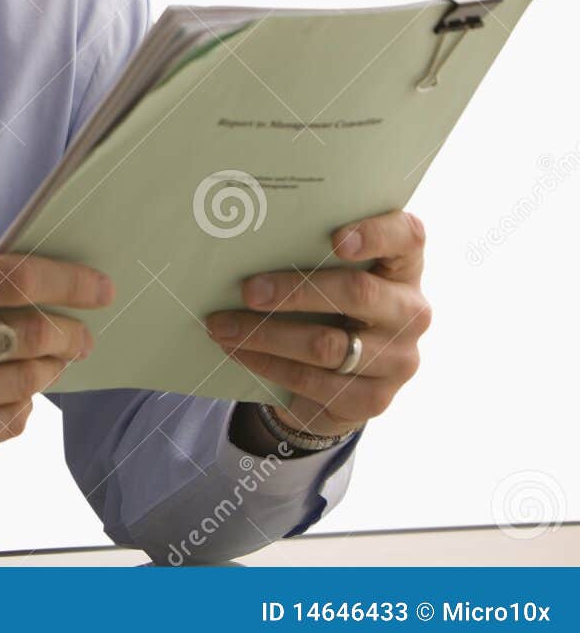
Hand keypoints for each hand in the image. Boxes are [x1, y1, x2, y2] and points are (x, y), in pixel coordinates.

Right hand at [0, 252, 114, 477]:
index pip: (14, 281)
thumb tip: (50, 283)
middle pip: (30, 336)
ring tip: (49, 359)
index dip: (68, 284)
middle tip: (80, 334)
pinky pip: (10, 421)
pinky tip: (12, 390)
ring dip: (50, 369)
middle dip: (70, 334)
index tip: (100, 289)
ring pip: (27, 382)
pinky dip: (23, 403)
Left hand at [204, 209, 429, 438]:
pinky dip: (266, 363)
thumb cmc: (326, 308)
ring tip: (221, 326)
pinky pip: (312, 381)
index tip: (335, 238)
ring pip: (326, 345)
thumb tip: (242, 242)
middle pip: (358, 292)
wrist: (338, 383)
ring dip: (266, 335)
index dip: (376, 233)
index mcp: (403, 267)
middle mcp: (411, 312)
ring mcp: (398, 359)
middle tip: (247, 290)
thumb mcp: (327, 278)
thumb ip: (307, 255)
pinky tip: (236, 351)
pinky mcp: (374, 399)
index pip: (407, 237)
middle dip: (294, 291)